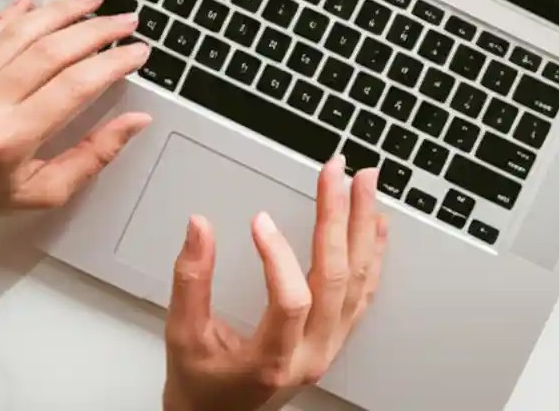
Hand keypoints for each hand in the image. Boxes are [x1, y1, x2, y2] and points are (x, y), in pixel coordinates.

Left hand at [0, 0, 151, 212]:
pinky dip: (11, 14)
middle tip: (128, 21)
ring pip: (20, 33)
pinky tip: (33, 1)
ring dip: (61, 10)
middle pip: (51, 51)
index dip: (111, 64)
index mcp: (11, 137)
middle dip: (96, 31)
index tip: (138, 52)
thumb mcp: (43, 191)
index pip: (73, 87)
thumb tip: (136, 121)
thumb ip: (92, 157)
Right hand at [163, 156, 388, 410]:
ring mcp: (330, 345)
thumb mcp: (183, 337)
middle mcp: (312, 353)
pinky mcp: (336, 336)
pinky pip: (365, 291)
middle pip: (337, 277)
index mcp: (273, 359)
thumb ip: (190, 282)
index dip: (278, 256)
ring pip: (358, 280)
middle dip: (337, 217)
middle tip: (336, 173)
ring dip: (362, 226)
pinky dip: (373, 252)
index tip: (260, 220)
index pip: (291, 300)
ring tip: (363, 184)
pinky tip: (375, 223)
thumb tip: (199, 228)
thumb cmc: (201, 386)